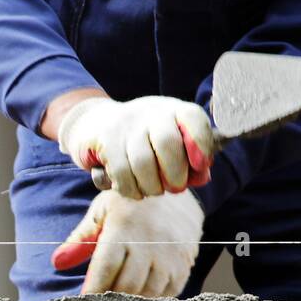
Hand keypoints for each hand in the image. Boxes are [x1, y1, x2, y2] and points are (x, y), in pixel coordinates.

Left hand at [51, 189, 203, 296]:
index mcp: (124, 226)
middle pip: (127, 285)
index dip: (94, 289)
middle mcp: (149, 241)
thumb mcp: (101, 212)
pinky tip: (140, 298)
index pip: (106, 267)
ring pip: (149, 292)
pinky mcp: (185, 262)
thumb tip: (57, 263)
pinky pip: (169, 292)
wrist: (172, 184)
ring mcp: (171, 253)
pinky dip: (153, 300)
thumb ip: (80, 239)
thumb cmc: (129, 202)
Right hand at [55, 94, 214, 199]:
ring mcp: (125, 123)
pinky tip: (135, 190)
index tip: (200, 165)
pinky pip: (121, 173)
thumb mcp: (172, 144)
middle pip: (167, 143)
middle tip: (176, 187)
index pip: (193, 118)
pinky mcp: (105, 139)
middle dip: (175, 174)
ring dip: (152, 186)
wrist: (99, 123)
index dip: (201, 143)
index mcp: (174, 110)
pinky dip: (131, 189)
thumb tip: (201, 177)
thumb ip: (191, 161)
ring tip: (153, 189)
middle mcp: (151, 112)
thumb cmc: (146, 141)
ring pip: (142, 163)